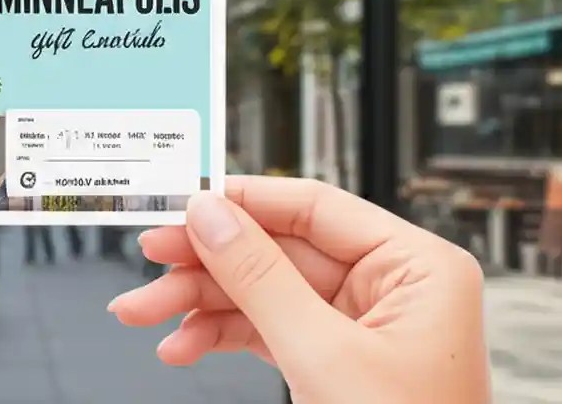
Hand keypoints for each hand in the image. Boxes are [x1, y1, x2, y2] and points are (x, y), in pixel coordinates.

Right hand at [108, 177, 490, 403]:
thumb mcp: (323, 355)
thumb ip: (260, 278)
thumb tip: (211, 216)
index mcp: (417, 267)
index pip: (314, 208)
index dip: (241, 202)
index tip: (181, 201)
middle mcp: (391, 287)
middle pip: (276, 251)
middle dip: (205, 263)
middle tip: (150, 257)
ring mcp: (360, 325)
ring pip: (261, 291)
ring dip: (199, 304)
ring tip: (144, 313)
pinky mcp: (334, 359)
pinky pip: (266, 328)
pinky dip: (219, 336)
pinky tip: (181, 345)